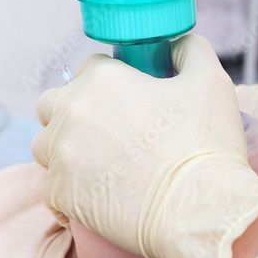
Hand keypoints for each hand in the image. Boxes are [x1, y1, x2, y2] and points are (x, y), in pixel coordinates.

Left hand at [33, 35, 257, 257]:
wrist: (198, 211)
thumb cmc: (205, 146)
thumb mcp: (211, 82)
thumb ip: (190, 51)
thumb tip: (177, 45)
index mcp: (102, 79)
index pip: (90, 68)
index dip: (111, 84)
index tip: (129, 103)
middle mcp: (72, 112)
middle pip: (54, 104)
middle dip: (74, 114)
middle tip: (110, 134)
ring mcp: (61, 155)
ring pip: (46, 145)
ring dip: (66, 151)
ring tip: (101, 166)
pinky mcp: (59, 194)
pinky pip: (51, 188)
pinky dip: (70, 192)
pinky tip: (98, 197)